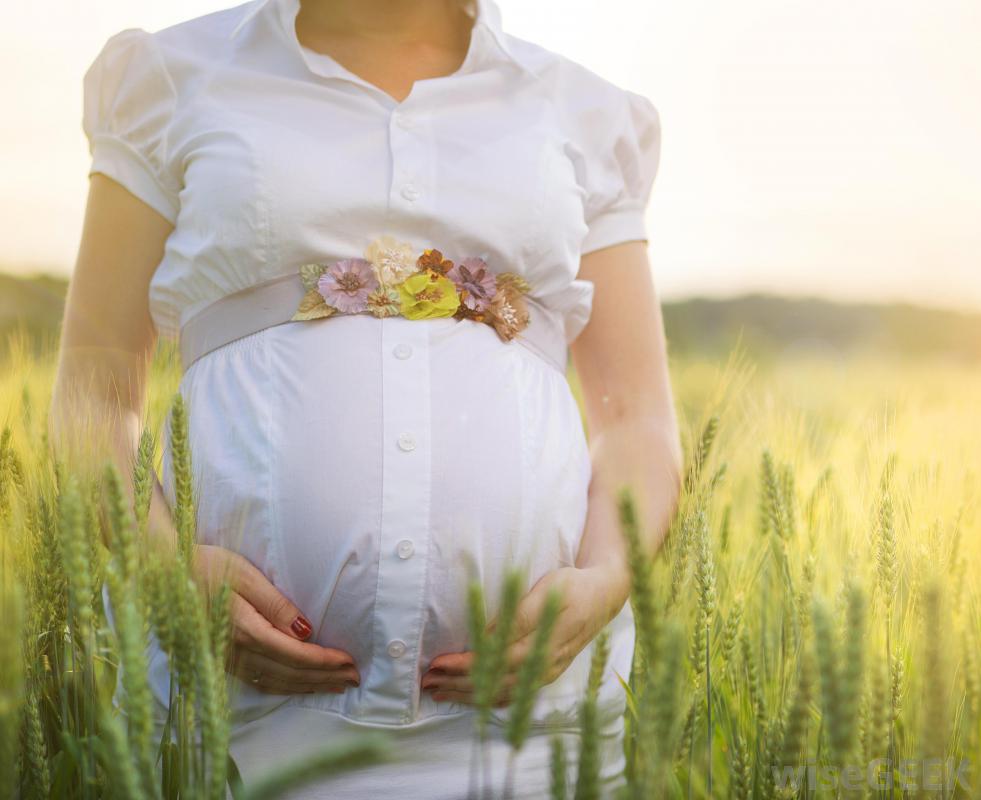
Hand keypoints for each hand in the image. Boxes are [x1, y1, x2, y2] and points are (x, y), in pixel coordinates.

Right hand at [192, 544, 359, 694]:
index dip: (324, 662)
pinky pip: (257, 683)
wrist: (163, 574)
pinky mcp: (218, 662)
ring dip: (307, 686)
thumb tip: (306, 631)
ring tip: (335, 686)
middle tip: (354, 678)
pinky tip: (299, 686)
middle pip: (288, 673)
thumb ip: (276, 604)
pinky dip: (284, 687)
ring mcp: (224, 662)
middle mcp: (234, 653)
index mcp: (244, 630)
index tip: (350, 662)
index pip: (295, 654)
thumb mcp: (245, 574)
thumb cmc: (206, 565)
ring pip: (274, 683)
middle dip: (324, 678)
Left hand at [420, 565, 629, 706]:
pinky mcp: (545, 676)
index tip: (437, 662)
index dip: (464, 664)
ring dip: (466, 695)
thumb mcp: (547, 590)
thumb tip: (487, 636)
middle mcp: (543, 663)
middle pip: (493, 682)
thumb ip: (519, 615)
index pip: (495, 659)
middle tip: (426, 681)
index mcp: (542, 640)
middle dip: (456, 684)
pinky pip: (512, 695)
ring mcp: (545, 673)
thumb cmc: (572, 586)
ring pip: (500, 693)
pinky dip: (486, 699)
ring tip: (437, 692)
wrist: (604, 596)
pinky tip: (466, 698)